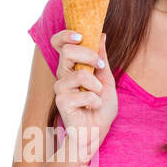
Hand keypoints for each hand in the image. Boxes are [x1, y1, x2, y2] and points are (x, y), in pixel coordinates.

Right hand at [49, 29, 117, 162]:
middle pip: (67, 51)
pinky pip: (83, 94)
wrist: (97, 132)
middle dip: (89, 55)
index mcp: (71, 66)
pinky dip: (95, 101)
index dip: (66, 35)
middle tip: (100, 68)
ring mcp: (60, 89)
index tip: (81, 36)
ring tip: (97, 96)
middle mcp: (63, 75)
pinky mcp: (61, 103)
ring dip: (96, 86)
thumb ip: (102, 59)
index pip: (59, 43)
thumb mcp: (106, 79)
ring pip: (79, 74)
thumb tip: (102, 35)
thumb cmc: (100, 107)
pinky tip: (93, 108)